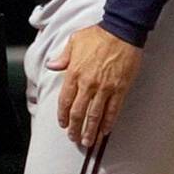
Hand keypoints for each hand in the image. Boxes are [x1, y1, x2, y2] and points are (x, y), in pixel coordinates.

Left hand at [47, 24, 141, 146]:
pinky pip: (113, 109)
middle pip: (78, 112)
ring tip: (88, 141)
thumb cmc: (98, 34)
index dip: (63, 115)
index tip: (63, 124)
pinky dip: (108, 122)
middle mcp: (87, 84)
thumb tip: (51, 66)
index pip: (65, 100)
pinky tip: (105, 131)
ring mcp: (104, 88)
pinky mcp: (120, 88)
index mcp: (74, 73)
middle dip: (75, 128)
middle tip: (74, 138)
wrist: (121, 31)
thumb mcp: (74, 41)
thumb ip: (63, 57)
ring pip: (95, 115)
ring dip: (90, 130)